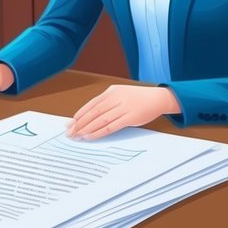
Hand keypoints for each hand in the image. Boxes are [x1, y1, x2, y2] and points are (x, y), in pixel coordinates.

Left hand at [67, 85, 181, 139]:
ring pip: (100, 120)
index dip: (79, 114)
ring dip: (87, 128)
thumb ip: (106, 102)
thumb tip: (89, 115)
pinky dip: (99, 132)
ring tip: (77, 136)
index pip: (91, 104)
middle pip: (93, 112)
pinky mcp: (131, 118)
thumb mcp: (119, 94)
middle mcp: (115, 98)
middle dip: (79, 123)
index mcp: (111, 92)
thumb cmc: (136, 98)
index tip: (70, 122)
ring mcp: (123, 108)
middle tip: (69, 132)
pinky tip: (91, 136)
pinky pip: (111, 126)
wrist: (158, 98)